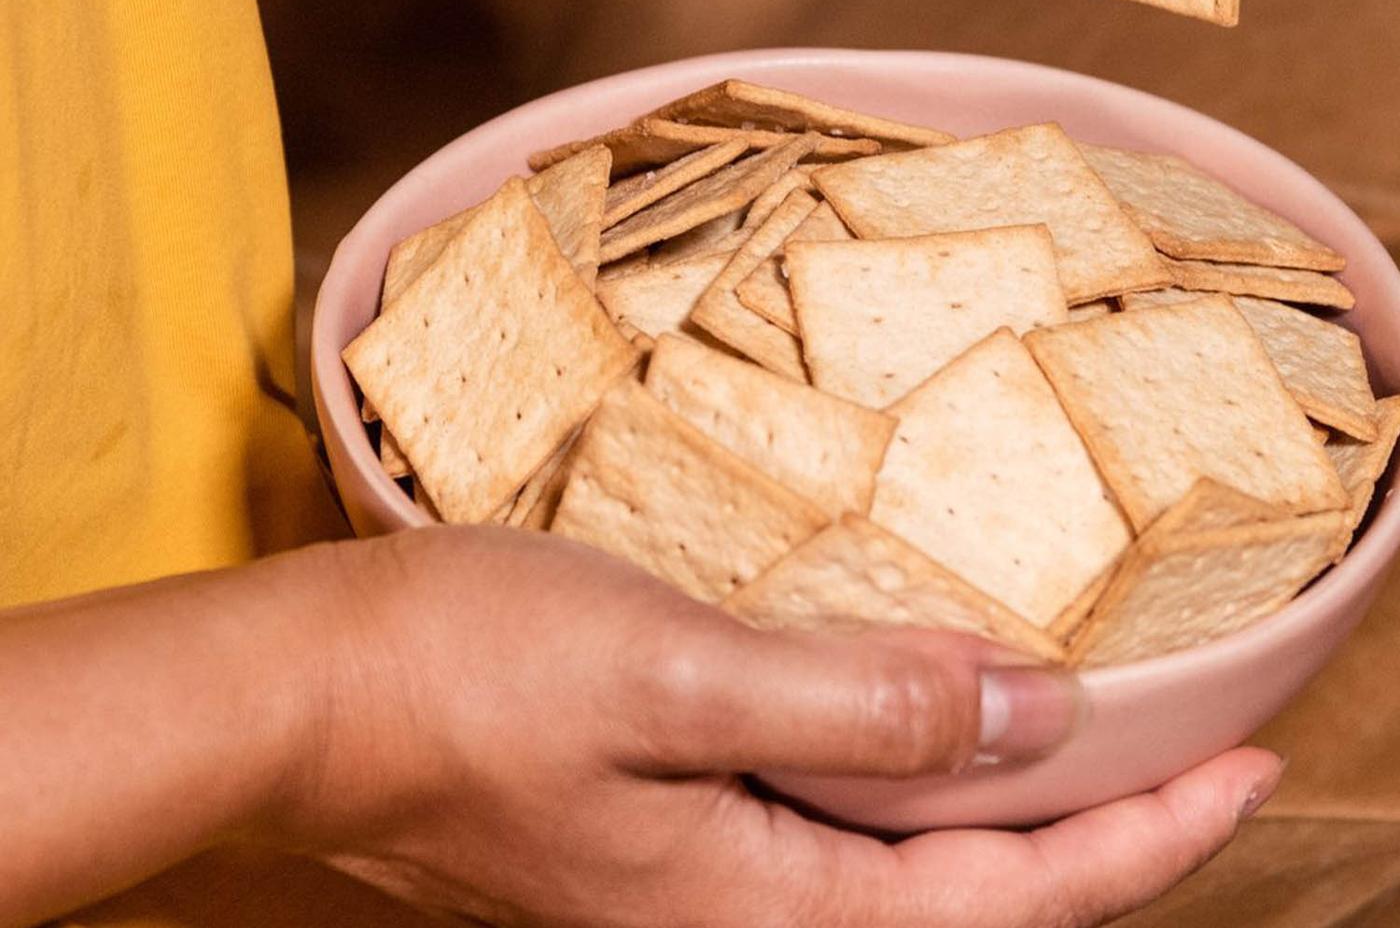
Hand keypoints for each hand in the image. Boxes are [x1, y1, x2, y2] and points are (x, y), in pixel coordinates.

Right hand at [272, 524, 1277, 925]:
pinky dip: (906, 766)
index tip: (1251, 769)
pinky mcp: (661, 815)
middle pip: (969, 898)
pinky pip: (829, 812)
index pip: (1008, 903)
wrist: (307, 693)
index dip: (1142, 839)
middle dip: (1098, 832)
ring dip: (1003, 800)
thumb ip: (853, 705)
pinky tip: (920, 709)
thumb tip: (1025, 710)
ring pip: (902, 858)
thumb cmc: (463, 673)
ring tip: (1088, 734)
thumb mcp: (673, 671)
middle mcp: (737, 912)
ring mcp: (694, 870)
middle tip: (1199, 753)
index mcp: (757, 906)